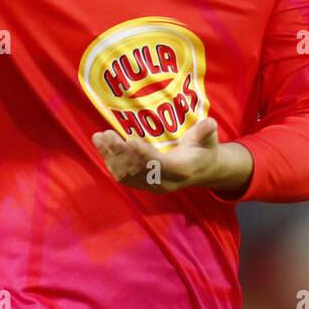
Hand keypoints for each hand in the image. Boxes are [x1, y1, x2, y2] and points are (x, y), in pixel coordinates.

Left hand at [91, 117, 250, 194]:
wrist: (202, 170)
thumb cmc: (204, 150)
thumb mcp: (209, 139)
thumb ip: (206, 132)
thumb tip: (210, 123)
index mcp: (182, 170)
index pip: (160, 165)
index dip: (144, 155)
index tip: (130, 140)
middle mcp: (165, 182)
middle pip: (138, 170)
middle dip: (120, 153)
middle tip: (107, 134)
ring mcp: (152, 186)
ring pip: (126, 175)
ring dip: (110, 157)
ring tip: (99, 137)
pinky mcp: (143, 185)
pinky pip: (123, 177)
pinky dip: (111, 162)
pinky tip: (103, 148)